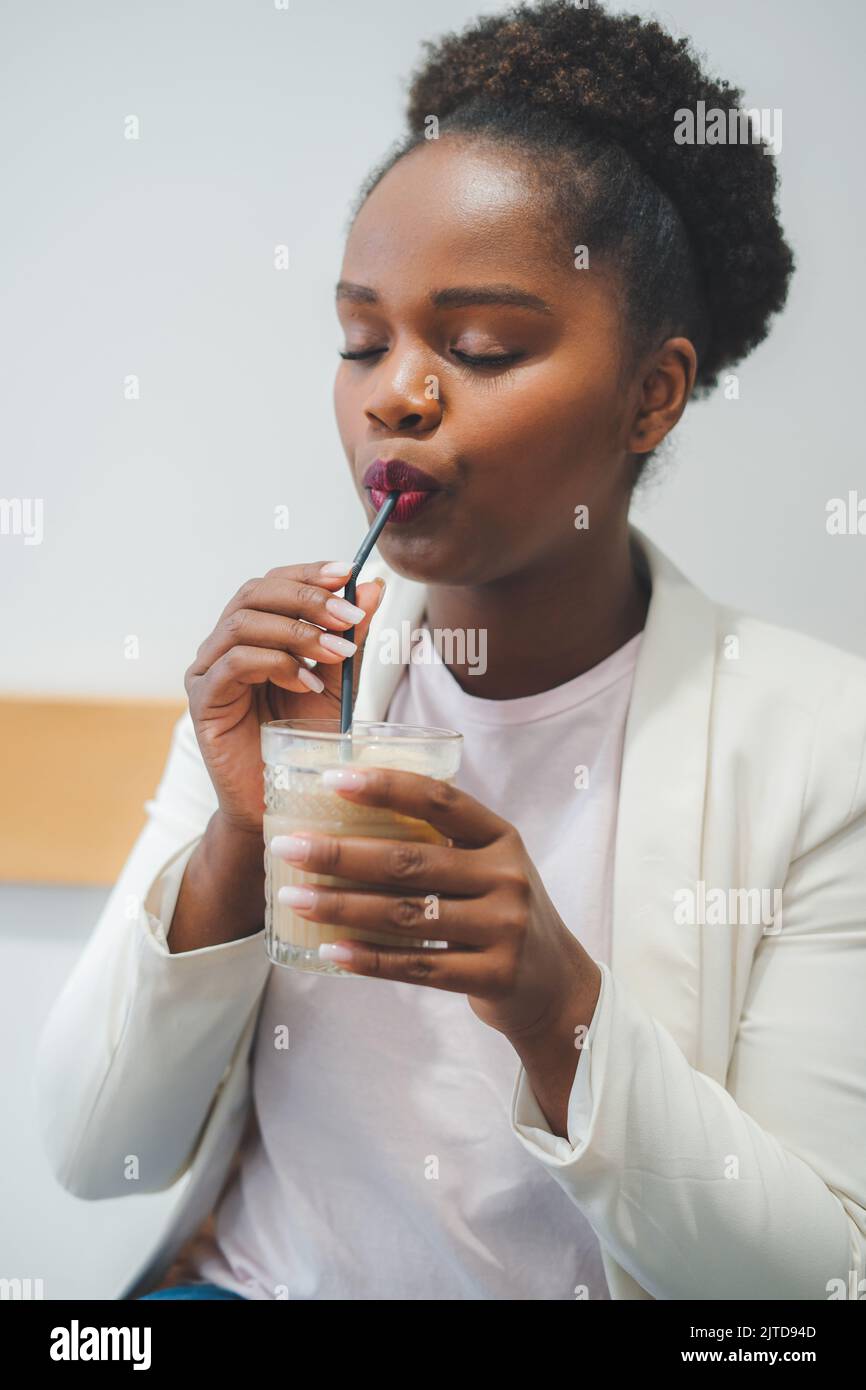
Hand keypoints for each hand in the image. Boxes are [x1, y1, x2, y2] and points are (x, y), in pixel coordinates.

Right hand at [184, 562, 385, 835]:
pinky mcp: (203, 701)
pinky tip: (306, 685)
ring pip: (242, 624)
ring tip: (334, 654)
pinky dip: (275, 665)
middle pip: (254, 593)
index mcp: (254, 633)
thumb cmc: (305, 741)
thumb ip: (349, 636)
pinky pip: (233, 664)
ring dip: (295, 632)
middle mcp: (224, 645)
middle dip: (306, 597)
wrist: (281, 800)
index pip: (274, 583)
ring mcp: (208, 671)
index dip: (308, 572)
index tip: (350, 572)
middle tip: (347, 615)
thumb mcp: (338, 681)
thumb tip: (373, 585)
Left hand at [270, 764, 601, 1050]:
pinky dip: (368, 959)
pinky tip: (331, 950)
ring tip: (292, 898)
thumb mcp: (489, 865)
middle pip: (410, 861)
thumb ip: (440, 842)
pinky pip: (417, 966)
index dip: (386, 786)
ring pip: (405, 915)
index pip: (440, 800)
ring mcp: (503, 928)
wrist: (557, 984)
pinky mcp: (492, 975)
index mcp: (501, 837)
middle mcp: (506, 877)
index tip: (333, 779)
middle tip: (287, 847)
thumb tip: (348, 815)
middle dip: (340, 854)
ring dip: (341, 907)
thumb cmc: (501, 911)